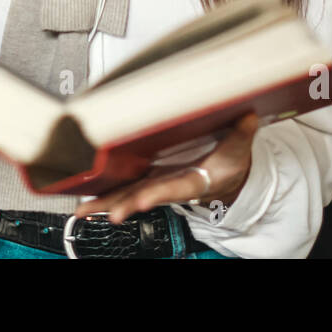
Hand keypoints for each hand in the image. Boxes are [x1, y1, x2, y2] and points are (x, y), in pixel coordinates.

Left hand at [73, 112, 259, 222]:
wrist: (225, 178)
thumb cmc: (229, 165)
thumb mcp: (238, 150)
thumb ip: (241, 134)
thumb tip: (248, 117)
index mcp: (193, 180)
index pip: (174, 188)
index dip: (158, 195)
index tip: (143, 201)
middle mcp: (171, 185)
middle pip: (145, 197)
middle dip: (125, 206)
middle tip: (108, 214)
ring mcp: (157, 184)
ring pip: (128, 196)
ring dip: (106, 203)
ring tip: (83, 211)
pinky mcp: (148, 179)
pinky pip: (124, 189)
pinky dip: (105, 195)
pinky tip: (86, 201)